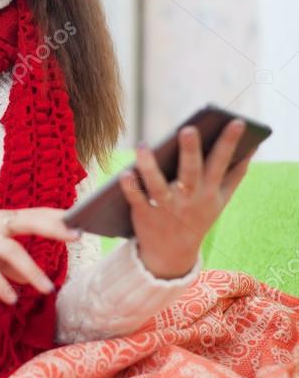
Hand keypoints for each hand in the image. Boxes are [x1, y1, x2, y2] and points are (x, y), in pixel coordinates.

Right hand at [0, 203, 80, 304]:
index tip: (81, 220)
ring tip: (47, 289)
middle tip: (76, 235)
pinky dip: (1, 285)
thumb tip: (28, 280)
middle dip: (53, 226)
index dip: (57, 217)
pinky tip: (12, 299)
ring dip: (31, 269)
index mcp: (1, 218)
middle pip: (28, 221)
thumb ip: (7, 262)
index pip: (35, 213)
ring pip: (10, 250)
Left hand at [119, 118, 257, 278]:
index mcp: (209, 191)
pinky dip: (130, 187)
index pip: (222, 163)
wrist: (173, 255)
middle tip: (188, 129)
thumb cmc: (197, 216)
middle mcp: (189, 198)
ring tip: (143, 145)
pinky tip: (125, 172)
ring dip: (149, 166)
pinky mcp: (145, 215)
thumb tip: (252, 149)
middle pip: (191, 172)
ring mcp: (167, 207)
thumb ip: (235, 175)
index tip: (236, 122)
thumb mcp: (220, 200)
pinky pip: (137, 199)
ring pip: (158, 185)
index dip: (229, 143)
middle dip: (191, 152)